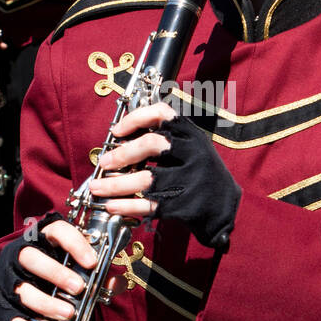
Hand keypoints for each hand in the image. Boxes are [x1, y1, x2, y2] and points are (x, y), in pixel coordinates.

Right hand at [0, 216, 99, 320]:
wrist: (18, 297)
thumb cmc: (53, 279)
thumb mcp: (74, 270)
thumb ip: (97, 275)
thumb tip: (116, 283)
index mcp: (41, 240)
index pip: (56, 230)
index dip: (74, 243)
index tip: (92, 262)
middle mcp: (19, 257)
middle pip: (30, 257)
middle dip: (55, 272)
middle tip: (79, 288)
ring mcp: (7, 281)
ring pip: (21, 289)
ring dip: (45, 302)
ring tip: (68, 313)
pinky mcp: (0, 307)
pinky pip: (9, 316)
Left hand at [90, 102, 240, 249]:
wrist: (223, 207)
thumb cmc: (198, 172)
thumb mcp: (189, 147)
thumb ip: (162, 138)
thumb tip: (118, 138)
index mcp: (191, 135)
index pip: (162, 114)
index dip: (135, 118)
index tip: (116, 131)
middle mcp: (193, 154)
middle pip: (153, 145)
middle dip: (122, 154)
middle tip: (104, 163)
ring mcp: (189, 181)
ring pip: (147, 179)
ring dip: (115, 185)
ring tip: (97, 188)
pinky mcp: (183, 205)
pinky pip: (149, 205)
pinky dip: (126, 206)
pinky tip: (112, 206)